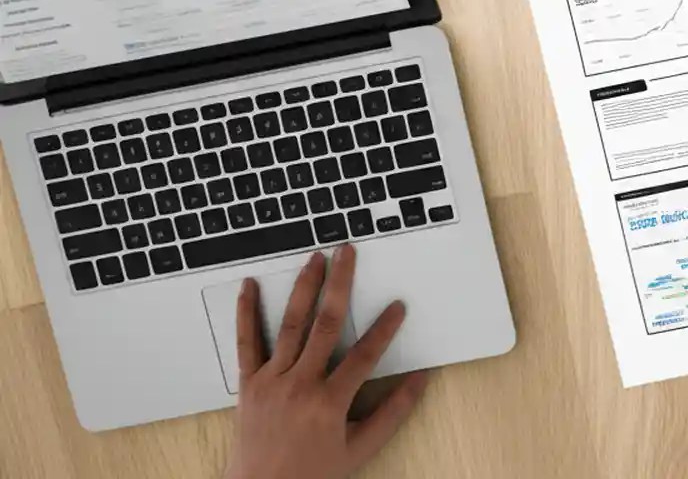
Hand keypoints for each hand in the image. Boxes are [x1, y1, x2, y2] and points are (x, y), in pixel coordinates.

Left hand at [224, 245, 427, 478]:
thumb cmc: (312, 474)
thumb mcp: (360, 449)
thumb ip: (393, 413)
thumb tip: (419, 381)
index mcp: (330, 402)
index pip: (365, 355)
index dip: (384, 328)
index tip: (397, 305)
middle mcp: (300, 385)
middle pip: (325, 324)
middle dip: (340, 284)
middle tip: (348, 253)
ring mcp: (271, 382)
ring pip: (290, 325)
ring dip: (304, 287)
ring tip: (315, 258)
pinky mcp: (248, 384)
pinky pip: (246, 342)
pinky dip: (246, 312)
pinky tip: (249, 286)